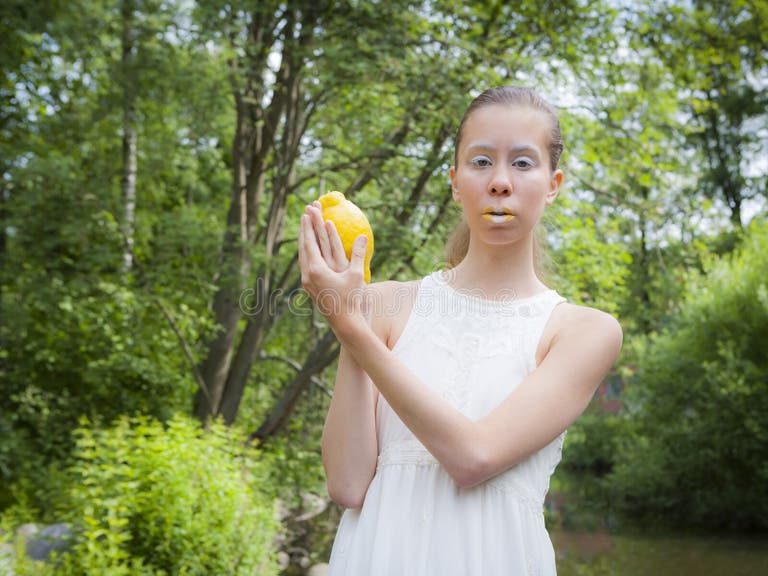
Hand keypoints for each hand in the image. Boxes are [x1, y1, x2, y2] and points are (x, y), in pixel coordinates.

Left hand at [298, 203, 368, 336]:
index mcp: (316, 270)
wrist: (345, 323)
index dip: (308, 227)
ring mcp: (307, 283)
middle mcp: (308, 276)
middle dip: (303, 231)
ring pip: (302, 258)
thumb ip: (359, 254)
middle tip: (304, 216)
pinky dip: (305, 254)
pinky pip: (304, 266)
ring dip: (303, 242)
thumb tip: (363, 236)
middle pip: (303, 248)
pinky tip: (307, 253)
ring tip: (303, 231)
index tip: (306, 214)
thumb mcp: (357, 275)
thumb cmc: (352, 299)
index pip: (309, 243)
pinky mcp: (309, 289)